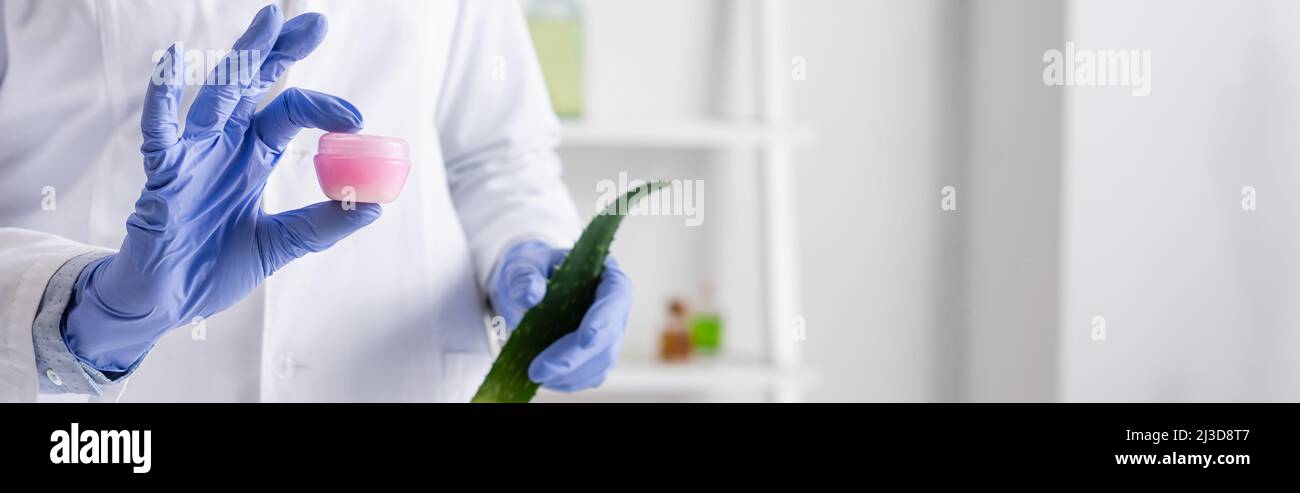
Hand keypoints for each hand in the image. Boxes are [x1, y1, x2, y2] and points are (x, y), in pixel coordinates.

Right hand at [63, 5, 379, 371]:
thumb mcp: (279, 246)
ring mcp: (191, 156)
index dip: (323, 108)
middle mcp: (223, 146)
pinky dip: (163, 98)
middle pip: (254, 86)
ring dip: (244, 59)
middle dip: (282, 52)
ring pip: (218, 96)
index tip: (358, 121)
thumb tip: (373, 206)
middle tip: (316, 21)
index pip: (289, 113)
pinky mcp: (161, 176)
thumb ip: (320, 225)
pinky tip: (170, 61)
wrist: (167, 303)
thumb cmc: (213, 268)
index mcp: (252, 158)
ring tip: (268, 22)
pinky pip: (160, 132)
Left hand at [490, 241, 632, 391]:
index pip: (616, 295)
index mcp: (605, 275)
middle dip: (575, 356)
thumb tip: (530, 295)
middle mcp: (615, 307)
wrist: (527, 291)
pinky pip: (591, 375)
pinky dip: (569, 381)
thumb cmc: (532, 272)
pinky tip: (546, 378)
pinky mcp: (598, 356)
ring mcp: (610, 334)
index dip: (604, 318)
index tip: (585, 339)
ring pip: (601, 361)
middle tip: (538, 370)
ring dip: (570, 374)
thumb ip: (524, 276)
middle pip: (608, 336)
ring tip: (535, 374)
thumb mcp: (522, 265)